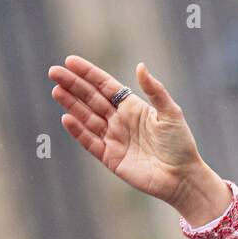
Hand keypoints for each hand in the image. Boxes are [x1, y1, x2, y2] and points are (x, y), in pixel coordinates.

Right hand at [48, 55, 229, 222]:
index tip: (70, 61)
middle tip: (54, 71)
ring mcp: (114, 139)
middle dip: (73, 85)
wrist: (183, 178)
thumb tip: (140, 66)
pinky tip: (67, 118)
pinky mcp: (111, 158)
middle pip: (91, 99)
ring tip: (57, 90)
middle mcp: (120, 121)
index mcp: (133, 108)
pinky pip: (90, 142)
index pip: (105, 86)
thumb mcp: (171, 114)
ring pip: (87, 118)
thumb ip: (155, 91)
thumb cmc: (181, 145)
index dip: (88, 74)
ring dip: (71, 104)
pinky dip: (78, 131)